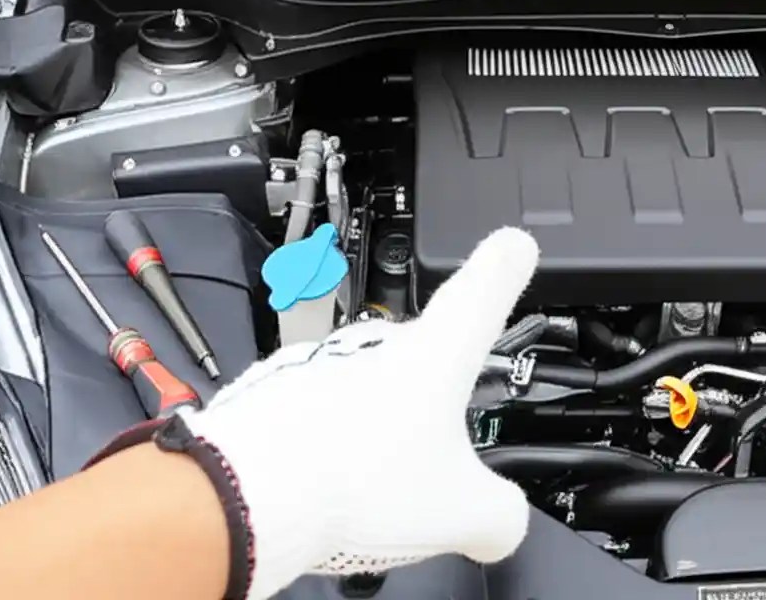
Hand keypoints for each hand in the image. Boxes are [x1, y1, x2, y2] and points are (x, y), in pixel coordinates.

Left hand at [182, 227, 540, 598]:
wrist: (250, 495)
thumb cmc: (355, 482)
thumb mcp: (463, 514)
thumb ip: (499, 514)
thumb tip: (503, 523)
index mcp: (434, 357)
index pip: (481, 295)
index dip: (504, 267)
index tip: (515, 243)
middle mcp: (377, 349)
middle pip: (425, 361)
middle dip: (437, 402)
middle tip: (444, 456)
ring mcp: (324, 368)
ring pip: (370, 399)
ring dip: (380, 439)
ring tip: (377, 497)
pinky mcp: (278, 395)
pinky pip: (321, 423)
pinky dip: (334, 456)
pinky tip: (333, 496)